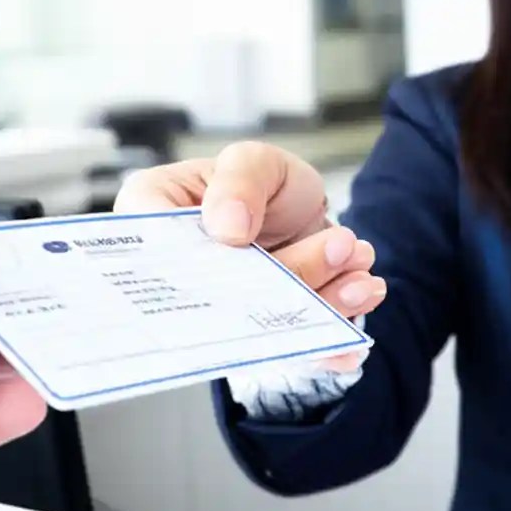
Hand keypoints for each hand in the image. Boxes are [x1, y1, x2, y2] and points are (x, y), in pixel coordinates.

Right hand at [115, 141, 386, 369]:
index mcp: (152, 227)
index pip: (150, 256)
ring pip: (263, 321)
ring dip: (321, 302)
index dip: (188, 264)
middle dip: (287, 277)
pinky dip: (324, 342)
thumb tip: (227, 227)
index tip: (241, 246)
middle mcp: (181, 278)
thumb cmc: (258, 183)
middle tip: (339, 250)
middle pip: (220, 294)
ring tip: (361, 277)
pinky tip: (350, 335)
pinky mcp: (263, 333)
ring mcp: (226, 311)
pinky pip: (288, 348)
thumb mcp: (253, 161)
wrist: (299, 211)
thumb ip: (239, 180)